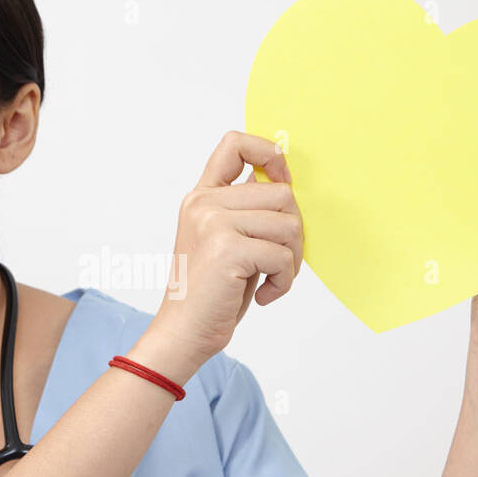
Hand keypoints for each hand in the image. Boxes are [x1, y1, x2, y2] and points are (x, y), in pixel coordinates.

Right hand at [146, 131, 304, 375]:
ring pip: (289, 224)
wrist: (183, 332)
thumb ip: (244, 210)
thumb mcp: (224, 241)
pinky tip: (264, 295)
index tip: (282, 180)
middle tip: (280, 261)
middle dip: (294, 231)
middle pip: (281, 193)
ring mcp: (214, 223)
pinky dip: (284, 282)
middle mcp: (204, 204)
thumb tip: (282, 183)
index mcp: (202, 197)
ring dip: (291, 259)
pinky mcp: (228, 249)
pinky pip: (282, 256)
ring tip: (272, 279)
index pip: (235, 144)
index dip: (269, 153)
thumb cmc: (209, 293)